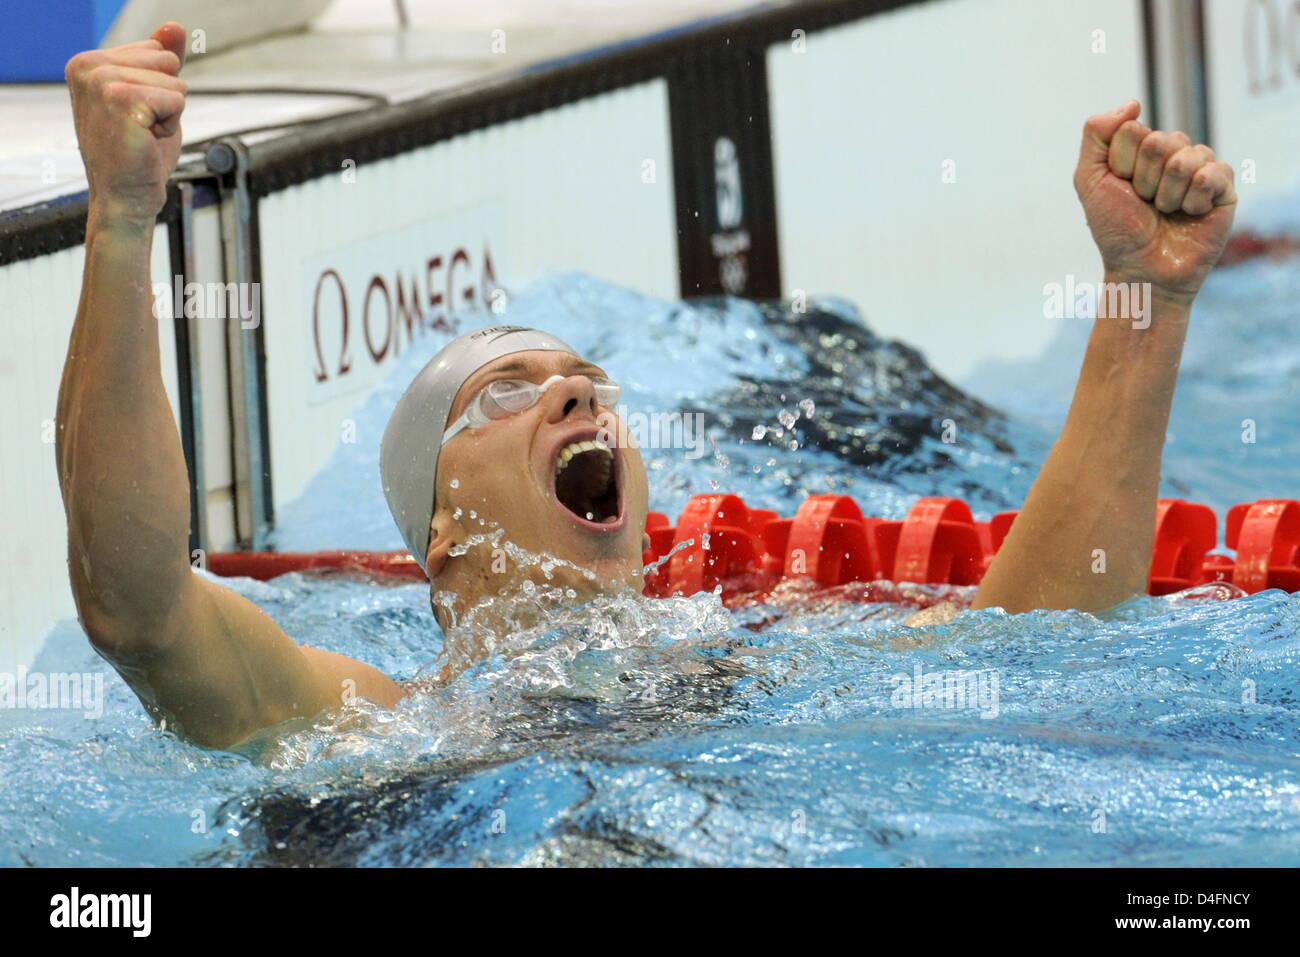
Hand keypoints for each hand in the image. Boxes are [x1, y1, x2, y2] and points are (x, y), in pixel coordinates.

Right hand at [65, 22, 187, 227]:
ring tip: (143, 135)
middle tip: (142, 128)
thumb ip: (163, 62)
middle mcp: (88, 66)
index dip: (160, 88)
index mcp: (88, 61)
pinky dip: (171, 124)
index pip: (156, 51)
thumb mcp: (155, 98)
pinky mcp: (121, 100)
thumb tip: (176, 26)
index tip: (137, 116)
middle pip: (168, 62)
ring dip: (170, 114)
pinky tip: (146, 141)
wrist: (126, 197)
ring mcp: (102, 82)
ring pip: (175, 82)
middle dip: (168, 98)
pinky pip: (177, 99)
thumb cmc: (140, 152)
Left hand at [1073, 100, 1235, 304]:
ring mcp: (1199, 169)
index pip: (1132, 130)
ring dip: (1167, 193)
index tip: (1121, 188)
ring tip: (1165, 211)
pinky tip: (1190, 214)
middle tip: (1144, 203)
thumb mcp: (1089, 180)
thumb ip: (1097, 134)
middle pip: (1160, 141)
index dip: (1121, 164)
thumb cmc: (1115, 229)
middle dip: (1144, 179)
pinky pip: (1212, 174)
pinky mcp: (1224, 188)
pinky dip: (1193, 200)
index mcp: (1140, 149)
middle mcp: (1171, 154)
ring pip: (1187, 157)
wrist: (1141, 269)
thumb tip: (1133, 104)